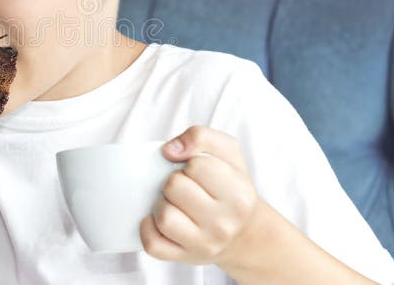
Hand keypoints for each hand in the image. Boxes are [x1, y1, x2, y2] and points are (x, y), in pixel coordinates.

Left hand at [140, 125, 260, 267]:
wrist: (245, 234)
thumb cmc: (231, 188)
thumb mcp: (228, 153)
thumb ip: (201, 136)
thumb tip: (169, 150)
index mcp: (238, 194)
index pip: (196, 166)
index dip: (190, 163)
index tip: (197, 171)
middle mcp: (224, 223)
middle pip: (174, 187)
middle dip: (174, 182)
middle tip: (185, 188)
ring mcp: (205, 244)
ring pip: (163, 216)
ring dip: (161, 204)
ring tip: (175, 203)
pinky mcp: (186, 257)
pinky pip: (152, 243)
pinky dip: (148, 228)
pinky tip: (158, 220)